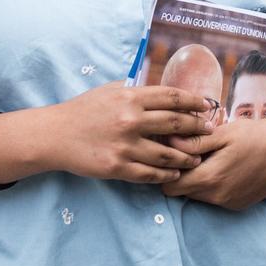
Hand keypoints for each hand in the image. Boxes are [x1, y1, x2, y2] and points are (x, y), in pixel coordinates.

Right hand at [4, 84, 212, 185]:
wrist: (55, 135)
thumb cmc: (82, 111)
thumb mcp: (108, 91)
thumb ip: (134, 91)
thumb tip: (161, 92)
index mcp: (130, 97)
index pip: (171, 97)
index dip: (193, 101)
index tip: (206, 105)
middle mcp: (130, 120)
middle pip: (175, 123)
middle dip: (197, 127)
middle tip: (210, 131)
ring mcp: (125, 145)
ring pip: (167, 153)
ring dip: (186, 156)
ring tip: (196, 157)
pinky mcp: (117, 167)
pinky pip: (150, 173)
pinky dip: (166, 175)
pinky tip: (174, 174)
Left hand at [160, 113, 265, 209]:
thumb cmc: (254, 136)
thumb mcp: (223, 133)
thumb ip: (195, 142)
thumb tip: (169, 143)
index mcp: (210, 179)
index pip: (170, 187)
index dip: (169, 171)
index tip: (173, 156)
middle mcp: (218, 197)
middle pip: (183, 193)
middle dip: (182, 176)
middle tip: (191, 155)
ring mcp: (229, 203)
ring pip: (199, 196)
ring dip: (199, 181)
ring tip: (211, 159)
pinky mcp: (239, 205)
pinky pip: (216, 198)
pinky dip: (215, 186)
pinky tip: (226, 168)